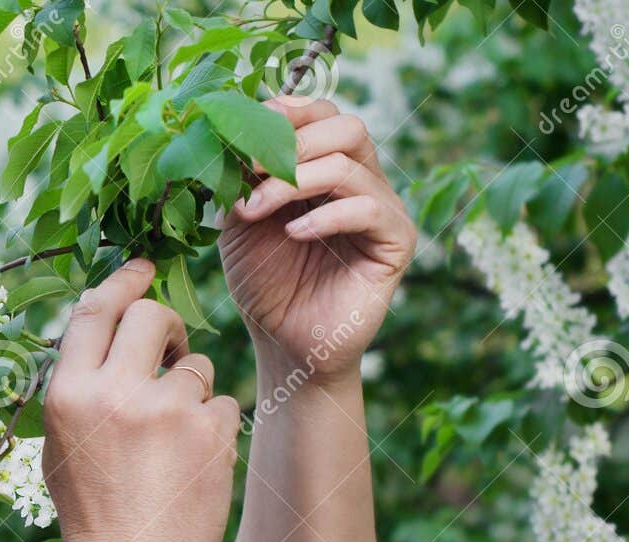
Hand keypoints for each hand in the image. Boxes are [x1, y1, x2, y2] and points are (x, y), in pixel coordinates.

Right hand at [43, 260, 240, 541]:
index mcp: (67, 394)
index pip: (95, 309)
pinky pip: (222, 404)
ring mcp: (165, 412)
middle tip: (170, 349)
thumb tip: (103, 327)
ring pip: (196, 364)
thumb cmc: (92, 511)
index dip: (122, 281)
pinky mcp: (210, 433)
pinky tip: (194, 466)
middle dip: (166, 325)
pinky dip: (214, 428)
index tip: (143, 270)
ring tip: (173, 441)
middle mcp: (113, 395)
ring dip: (191, 389)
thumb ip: (78, 386)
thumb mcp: (60, 444)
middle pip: (151, 316)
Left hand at [218, 98, 414, 377]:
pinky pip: (369, 209)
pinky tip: (293, 234)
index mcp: (325, 166)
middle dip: (291, 142)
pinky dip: (325, 216)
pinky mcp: (396, 242)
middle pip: (345, 126)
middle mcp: (360, 180)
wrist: (283, 342)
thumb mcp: (240, 222)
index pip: (321, 115)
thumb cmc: (263, 281)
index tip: (243, 128)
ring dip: (293, 180)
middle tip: (248, 168)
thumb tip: (232, 133)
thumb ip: (242, 178)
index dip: (286, 113)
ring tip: (255, 209)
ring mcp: (382, 209)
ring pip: (351, 163)